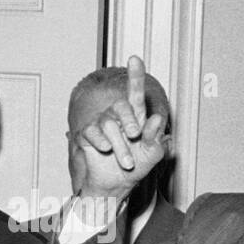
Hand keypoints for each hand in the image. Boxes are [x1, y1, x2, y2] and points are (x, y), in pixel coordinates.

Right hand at [75, 56, 166, 203]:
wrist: (117, 185)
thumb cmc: (137, 167)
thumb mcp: (152, 154)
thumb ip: (155, 138)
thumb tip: (155, 120)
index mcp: (136, 118)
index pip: (135, 94)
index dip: (135, 76)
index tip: (135, 58)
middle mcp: (117, 117)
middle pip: (121, 106)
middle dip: (129, 120)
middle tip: (135, 136)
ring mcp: (101, 125)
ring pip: (108, 124)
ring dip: (120, 146)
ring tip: (127, 163)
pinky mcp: (87, 135)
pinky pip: (92, 133)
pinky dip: (102, 143)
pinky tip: (106, 151)